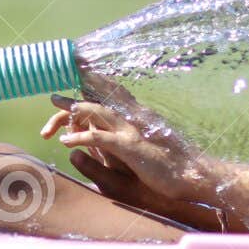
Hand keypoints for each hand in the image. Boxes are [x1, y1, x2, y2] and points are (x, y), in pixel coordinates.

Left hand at [38, 86, 214, 203]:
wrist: (193, 175)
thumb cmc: (171, 167)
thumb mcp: (145, 149)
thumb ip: (127, 139)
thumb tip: (112, 137)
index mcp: (138, 117)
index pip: (113, 95)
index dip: (95, 83)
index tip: (79, 73)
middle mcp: (134, 118)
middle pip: (102, 97)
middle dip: (78, 89)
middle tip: (56, 88)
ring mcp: (132, 131)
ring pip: (98, 111)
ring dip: (74, 107)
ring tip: (55, 103)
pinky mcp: (131, 147)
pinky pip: (100, 138)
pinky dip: (81, 137)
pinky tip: (65, 141)